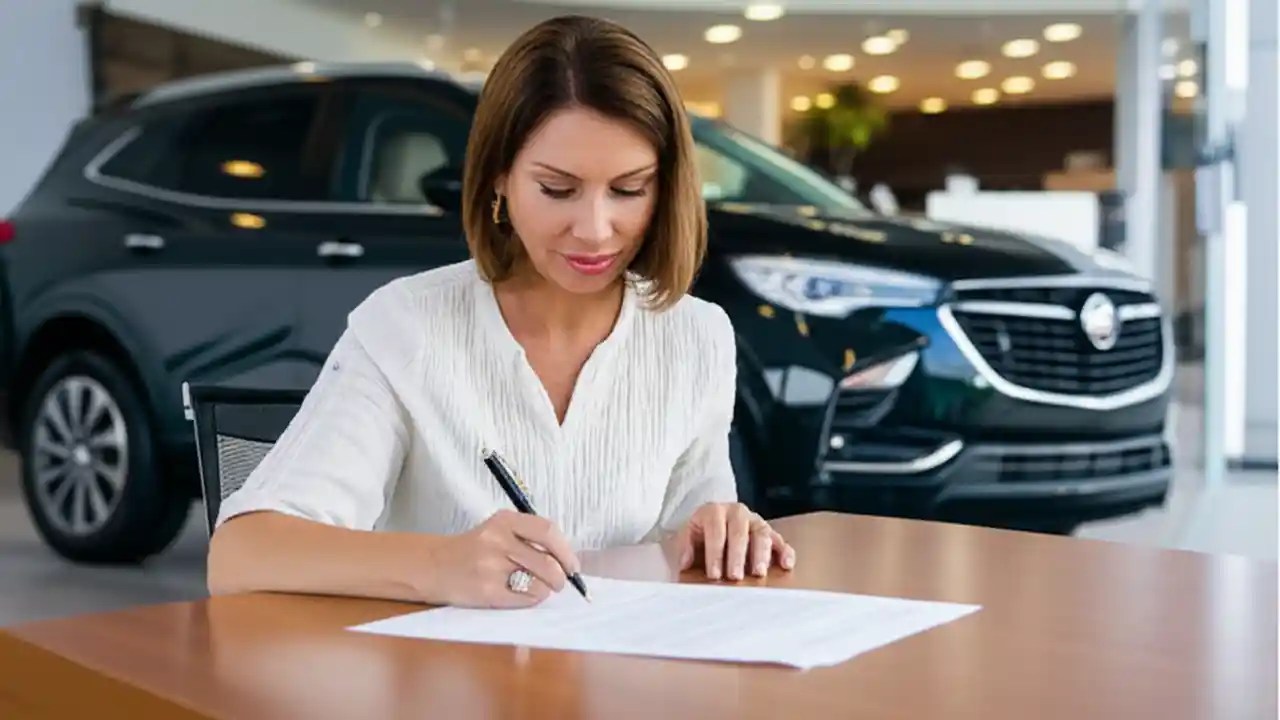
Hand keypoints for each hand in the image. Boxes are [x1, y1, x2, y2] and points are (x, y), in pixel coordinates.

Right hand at [424, 510, 579, 607]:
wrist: (433, 566)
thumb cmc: (473, 550)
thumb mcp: (498, 531)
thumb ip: (529, 539)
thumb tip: (566, 560)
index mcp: (505, 521)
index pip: (548, 531)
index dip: (566, 551)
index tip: (572, 566)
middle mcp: (498, 541)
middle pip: (548, 562)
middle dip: (561, 577)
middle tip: (560, 583)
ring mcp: (491, 567)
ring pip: (540, 583)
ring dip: (546, 590)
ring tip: (536, 588)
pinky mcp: (487, 591)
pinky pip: (525, 599)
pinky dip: (530, 600)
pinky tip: (519, 595)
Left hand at [674, 503, 794, 580]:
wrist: (715, 518)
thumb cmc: (703, 530)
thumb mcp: (689, 533)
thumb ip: (685, 546)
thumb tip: (685, 562)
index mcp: (714, 511)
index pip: (716, 532)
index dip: (715, 554)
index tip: (714, 574)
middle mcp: (737, 512)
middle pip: (739, 533)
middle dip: (737, 556)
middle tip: (735, 576)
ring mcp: (755, 520)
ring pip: (762, 533)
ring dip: (761, 554)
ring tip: (759, 573)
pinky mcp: (769, 531)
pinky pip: (780, 539)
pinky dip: (785, 551)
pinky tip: (786, 565)